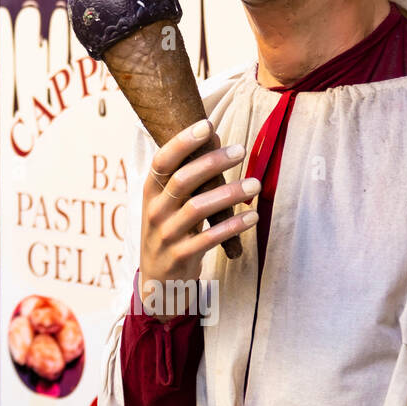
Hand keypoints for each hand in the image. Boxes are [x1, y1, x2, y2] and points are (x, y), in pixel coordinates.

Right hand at [138, 120, 258, 320]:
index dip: (183, 141)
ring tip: (256, 184)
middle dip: (212, 162)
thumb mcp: (167, 203)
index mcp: (150, 192)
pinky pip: (209, 239)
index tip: (207, 124)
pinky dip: (232, 226)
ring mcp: (165, 235)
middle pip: (182, 180)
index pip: (162, 160)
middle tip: (241, 149)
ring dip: (229, 194)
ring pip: (197, 208)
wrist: (158, 281)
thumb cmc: (170, 231)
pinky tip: (253, 217)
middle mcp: (154, 210)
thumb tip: (214, 135)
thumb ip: (186, 175)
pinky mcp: (180, 256)